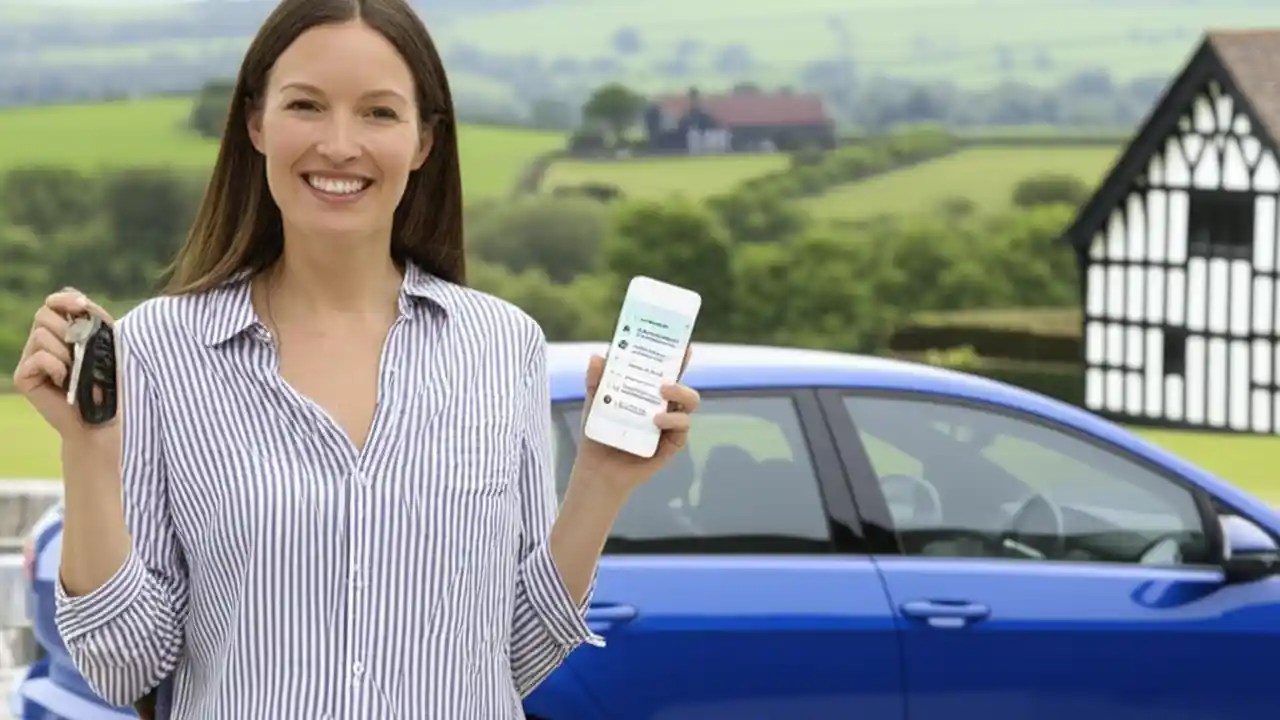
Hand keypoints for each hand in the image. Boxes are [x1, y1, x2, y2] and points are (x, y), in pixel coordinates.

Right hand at [12, 288, 119, 440]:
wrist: (103, 419)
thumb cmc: (109, 382)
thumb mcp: (108, 344)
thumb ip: (96, 319)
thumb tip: (81, 302)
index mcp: (62, 331)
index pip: (54, 302)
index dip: (65, 299)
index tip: (82, 305)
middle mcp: (42, 342)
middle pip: (43, 314)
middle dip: (67, 328)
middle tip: (82, 349)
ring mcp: (30, 359)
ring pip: (40, 334)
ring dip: (65, 351)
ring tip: (76, 371)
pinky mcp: (24, 377)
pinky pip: (38, 357)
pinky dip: (57, 366)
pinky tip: (65, 381)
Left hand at [574, 345, 700, 494]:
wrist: (597, 470)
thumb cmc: (598, 433)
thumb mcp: (594, 403)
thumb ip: (596, 380)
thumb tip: (598, 356)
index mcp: (648, 391)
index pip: (665, 369)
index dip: (676, 355)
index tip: (683, 342)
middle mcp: (663, 404)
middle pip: (682, 381)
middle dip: (681, 370)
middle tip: (664, 372)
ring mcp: (670, 423)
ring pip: (689, 402)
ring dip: (680, 392)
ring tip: (662, 393)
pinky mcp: (672, 443)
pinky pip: (682, 427)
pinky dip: (673, 420)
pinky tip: (657, 420)